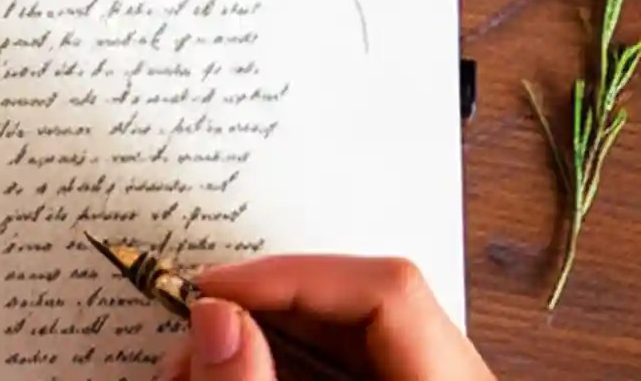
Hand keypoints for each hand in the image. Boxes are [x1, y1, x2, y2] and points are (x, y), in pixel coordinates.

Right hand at [165, 255, 495, 380]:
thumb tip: (215, 316)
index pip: (389, 291)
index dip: (294, 276)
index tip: (216, 289)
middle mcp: (451, 380)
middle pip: (359, 305)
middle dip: (261, 311)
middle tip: (194, 335)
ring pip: (341, 336)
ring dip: (257, 340)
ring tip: (196, 366)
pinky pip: (337, 365)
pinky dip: (275, 366)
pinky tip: (230, 375)